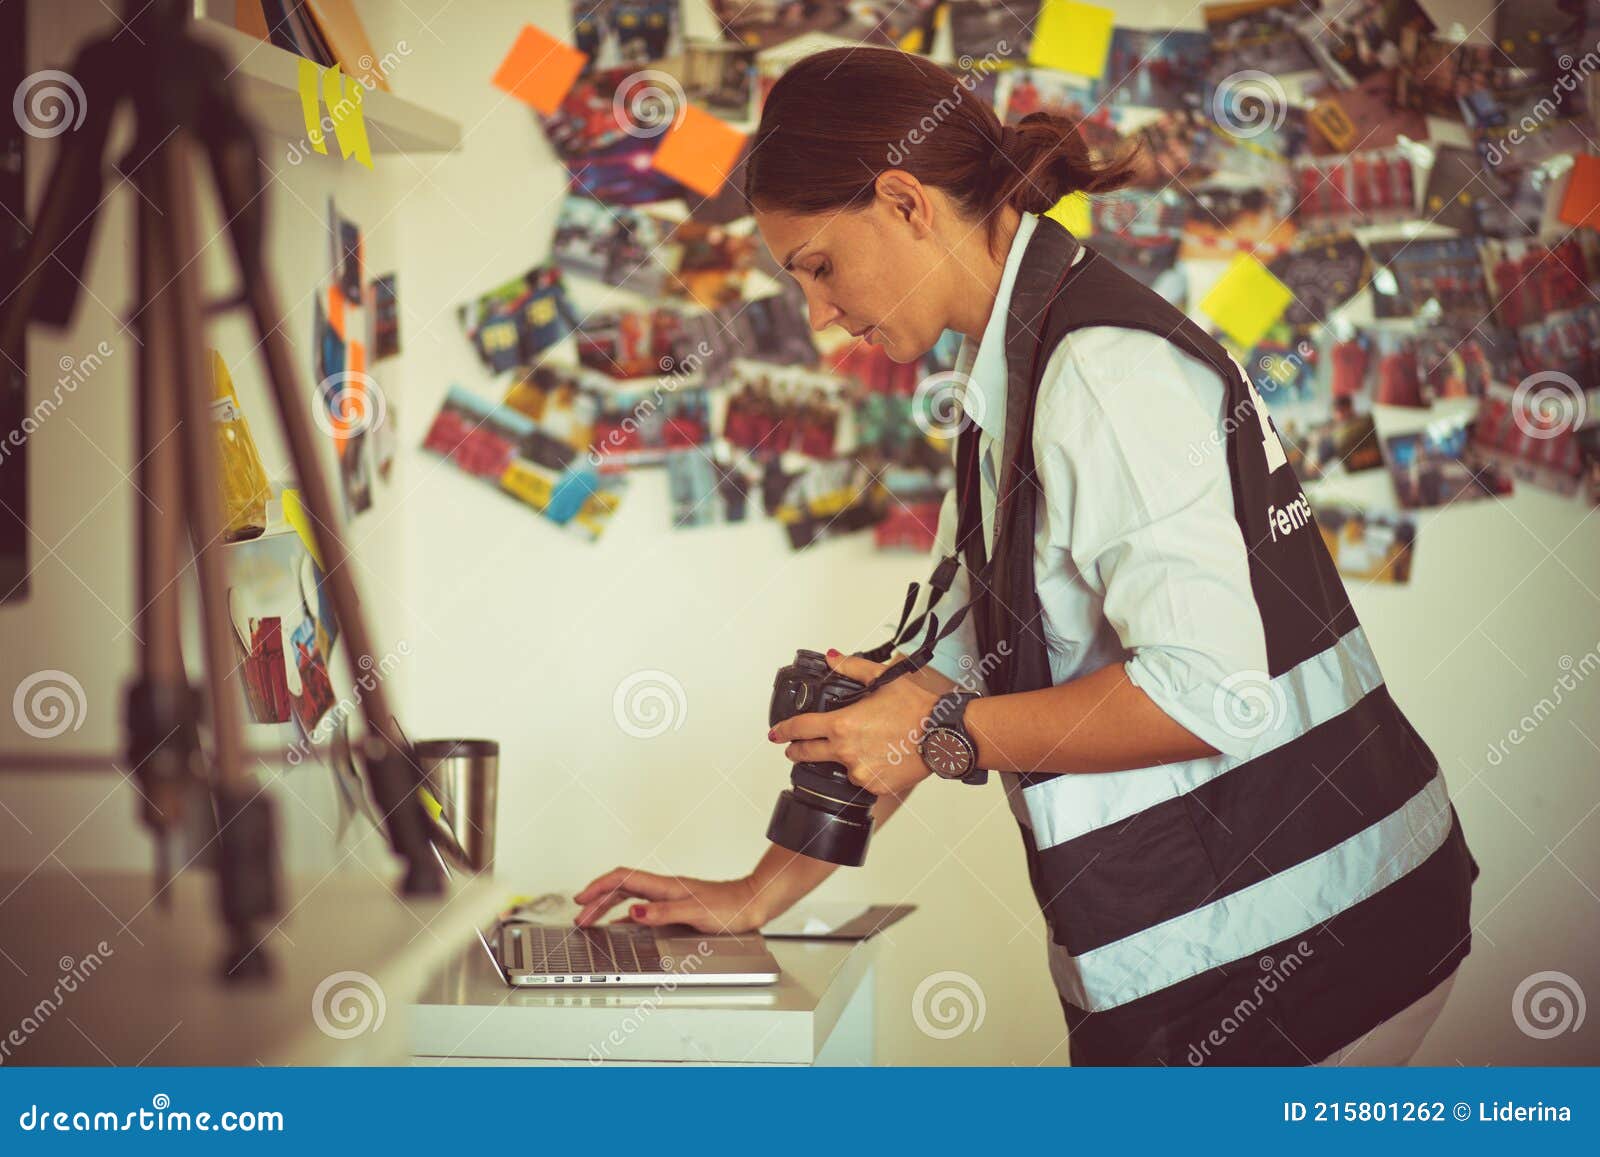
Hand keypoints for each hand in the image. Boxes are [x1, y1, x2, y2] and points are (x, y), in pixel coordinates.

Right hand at [572, 868, 768, 933]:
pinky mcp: (676, 904)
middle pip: (621, 887)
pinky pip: (642, 905)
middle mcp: (665, 888)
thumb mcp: (696, 912)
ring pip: (630, 895)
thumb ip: (664, 913)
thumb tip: (634, 912)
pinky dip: (625, 913)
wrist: (753, 903)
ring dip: (608, 904)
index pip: (623, 879)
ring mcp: (670, 895)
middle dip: (596, 899)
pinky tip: (623, 924)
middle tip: (579, 914)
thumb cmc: (730, 907)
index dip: (598, 887)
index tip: (580, 899)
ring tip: (592, 918)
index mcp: (665, 886)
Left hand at [767, 649, 938, 797]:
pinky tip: (880, 757)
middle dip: (798, 751)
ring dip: (842, 759)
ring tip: (863, 746)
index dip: (783, 731)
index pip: (800, 729)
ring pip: (839, 767)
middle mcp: (846, 752)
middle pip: (808, 754)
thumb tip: (833, 657)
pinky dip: (865, 770)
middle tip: (795, 749)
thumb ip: (852, 667)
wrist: (942, 734)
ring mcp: (859, 772)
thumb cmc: (916, 707)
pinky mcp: (874, 787)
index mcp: (842, 725)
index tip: (775, 734)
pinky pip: (861, 779)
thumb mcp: (882, 679)